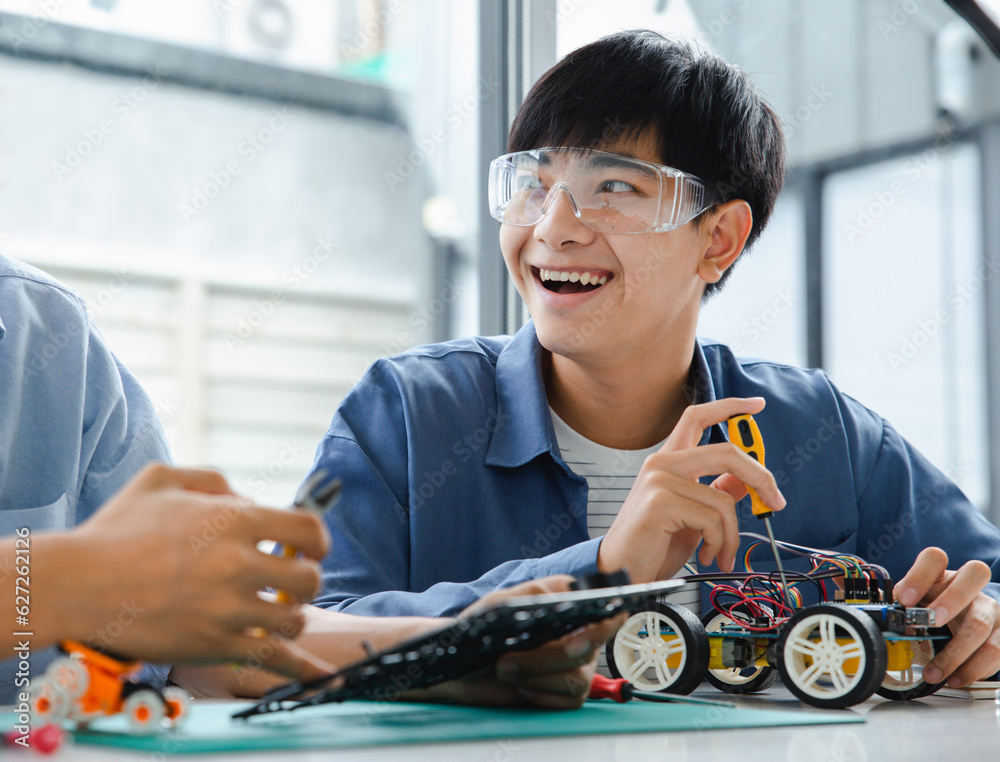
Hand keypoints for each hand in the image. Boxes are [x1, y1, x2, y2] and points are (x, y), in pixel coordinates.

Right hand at [39, 463, 331, 678]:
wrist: (75, 584)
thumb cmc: (115, 530)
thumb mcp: (163, 479)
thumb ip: (214, 481)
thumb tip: (247, 500)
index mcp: (234, 521)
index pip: (308, 530)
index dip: (317, 540)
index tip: (311, 547)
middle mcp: (238, 564)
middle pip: (309, 579)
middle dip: (306, 579)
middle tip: (289, 581)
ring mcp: (227, 609)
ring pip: (293, 620)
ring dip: (291, 615)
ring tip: (276, 611)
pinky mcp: (213, 646)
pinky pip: (271, 659)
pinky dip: (298, 665)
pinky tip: (319, 674)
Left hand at [414, 576, 625, 707]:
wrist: (464, 666)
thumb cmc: (480, 630)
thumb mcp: (496, 606)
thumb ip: (525, 597)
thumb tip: (549, 598)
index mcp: (567, 599)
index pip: (604, 611)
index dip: (599, 626)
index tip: (575, 638)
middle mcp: (578, 629)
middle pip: (586, 649)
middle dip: (543, 659)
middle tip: (506, 661)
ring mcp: (577, 661)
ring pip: (578, 677)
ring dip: (538, 678)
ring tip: (505, 671)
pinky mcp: (568, 688)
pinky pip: (569, 699)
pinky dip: (542, 695)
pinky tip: (521, 686)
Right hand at [598, 397, 784, 582]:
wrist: (624, 572)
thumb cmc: (654, 546)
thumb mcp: (693, 516)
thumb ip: (715, 492)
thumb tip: (746, 480)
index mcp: (668, 461)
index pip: (697, 417)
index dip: (729, 407)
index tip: (756, 405)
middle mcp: (661, 464)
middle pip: (726, 451)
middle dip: (760, 476)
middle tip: (776, 501)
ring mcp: (659, 481)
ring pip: (724, 499)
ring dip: (731, 535)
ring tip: (720, 552)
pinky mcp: (660, 502)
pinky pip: (712, 520)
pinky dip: (719, 544)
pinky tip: (706, 554)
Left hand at [894, 547, 999, 686]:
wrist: (965, 623)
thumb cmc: (936, 610)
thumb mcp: (919, 604)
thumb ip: (903, 608)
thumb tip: (882, 621)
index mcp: (943, 575)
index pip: (934, 558)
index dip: (919, 576)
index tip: (904, 600)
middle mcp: (972, 587)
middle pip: (973, 576)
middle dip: (951, 600)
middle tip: (931, 621)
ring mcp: (991, 610)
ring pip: (981, 625)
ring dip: (955, 653)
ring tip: (934, 673)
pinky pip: (996, 652)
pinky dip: (973, 670)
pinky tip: (955, 678)